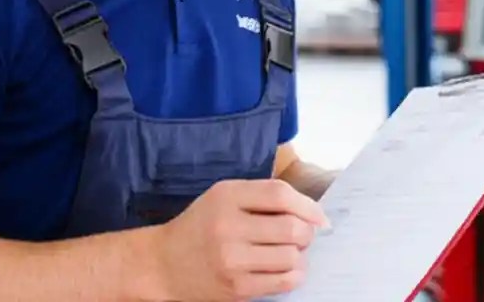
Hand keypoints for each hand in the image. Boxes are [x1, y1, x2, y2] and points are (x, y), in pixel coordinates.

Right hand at [152, 179, 329, 300]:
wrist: (164, 264)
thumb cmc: (202, 225)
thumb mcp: (223, 197)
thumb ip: (262, 196)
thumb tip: (313, 213)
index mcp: (226, 197)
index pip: (280, 195)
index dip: (308, 206)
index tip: (319, 216)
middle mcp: (228, 227)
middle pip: (292, 228)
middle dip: (307, 233)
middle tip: (302, 235)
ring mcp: (232, 260)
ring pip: (292, 257)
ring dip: (299, 255)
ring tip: (289, 252)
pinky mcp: (236, 288)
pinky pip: (283, 281)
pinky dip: (293, 274)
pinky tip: (284, 268)